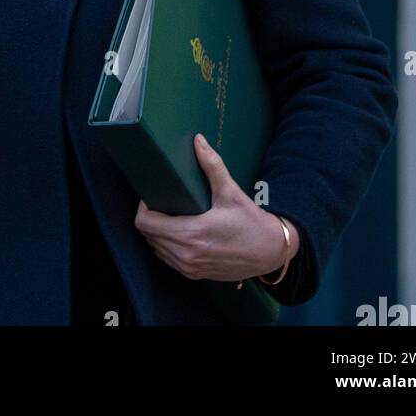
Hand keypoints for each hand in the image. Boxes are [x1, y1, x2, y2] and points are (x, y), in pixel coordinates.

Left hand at [133, 133, 298, 283]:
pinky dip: (167, 246)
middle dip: (150, 217)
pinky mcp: (196, 275)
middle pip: (148, 236)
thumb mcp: (230, 191)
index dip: (143, 207)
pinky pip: (169, 260)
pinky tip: (178, 232)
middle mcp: (187, 255)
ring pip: (156, 249)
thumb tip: (197, 140)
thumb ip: (211, 165)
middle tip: (161, 202)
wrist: (271, 252)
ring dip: (157, 233)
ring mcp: (191, 268)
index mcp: (191, 233)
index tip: (152, 196)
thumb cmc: (251, 222)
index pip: (146, 223)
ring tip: (169, 216)